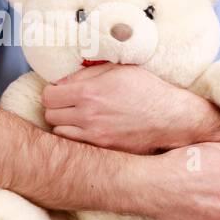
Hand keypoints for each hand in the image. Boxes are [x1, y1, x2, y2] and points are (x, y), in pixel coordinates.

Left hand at [41, 63, 216, 154]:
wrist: (170, 117)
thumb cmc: (147, 90)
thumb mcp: (118, 69)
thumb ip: (86, 74)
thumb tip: (62, 82)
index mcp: (89, 93)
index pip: (48, 96)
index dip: (52, 91)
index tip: (60, 91)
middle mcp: (87, 117)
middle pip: (50, 115)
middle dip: (56, 107)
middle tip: (69, 103)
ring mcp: (94, 137)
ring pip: (59, 132)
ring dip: (64, 123)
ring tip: (77, 117)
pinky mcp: (103, 150)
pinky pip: (75, 145)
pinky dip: (76, 137)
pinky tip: (87, 129)